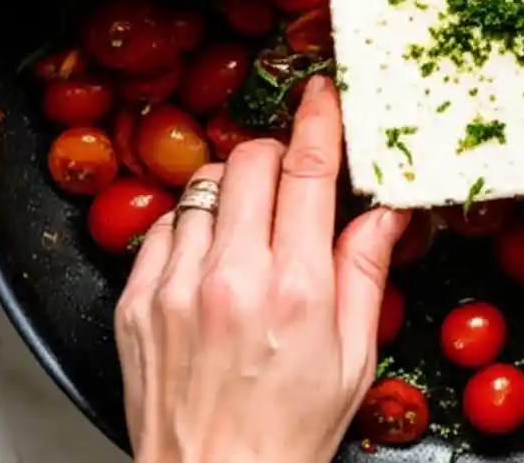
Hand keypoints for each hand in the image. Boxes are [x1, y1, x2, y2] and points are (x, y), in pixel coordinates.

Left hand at [114, 77, 410, 462]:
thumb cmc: (290, 431)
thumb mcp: (354, 356)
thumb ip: (366, 270)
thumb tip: (386, 209)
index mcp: (297, 289)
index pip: (308, 171)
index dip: (319, 120)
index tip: (323, 95)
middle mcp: (231, 279)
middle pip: (249, 160)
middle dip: (276, 153)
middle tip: (292, 177)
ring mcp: (175, 288)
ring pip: (203, 188)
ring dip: (234, 193)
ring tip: (250, 233)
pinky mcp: (137, 302)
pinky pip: (163, 227)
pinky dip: (191, 227)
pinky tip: (210, 261)